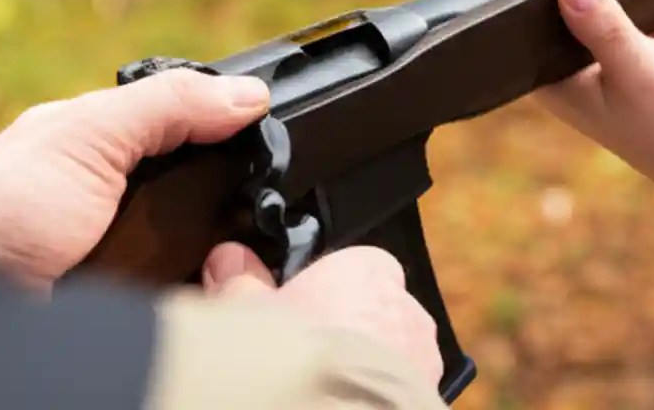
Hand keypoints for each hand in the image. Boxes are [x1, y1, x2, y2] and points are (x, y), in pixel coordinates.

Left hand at [0, 69, 269, 291]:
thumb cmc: (9, 202)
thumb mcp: (91, 132)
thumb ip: (168, 105)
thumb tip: (251, 95)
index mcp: (118, 146)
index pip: (203, 135)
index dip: (242, 140)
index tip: (283, 147)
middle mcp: (133, 200)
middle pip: (218, 200)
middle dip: (244, 207)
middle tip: (271, 211)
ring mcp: (137, 256)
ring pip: (214, 252)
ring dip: (233, 254)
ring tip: (251, 259)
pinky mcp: (138, 304)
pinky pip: (193, 298)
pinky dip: (211, 292)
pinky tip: (225, 287)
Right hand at [201, 242, 443, 386]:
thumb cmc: (295, 355)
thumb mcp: (249, 311)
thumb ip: (240, 279)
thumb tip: (226, 258)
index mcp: (366, 270)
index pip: (354, 264)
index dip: (325, 287)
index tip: (300, 308)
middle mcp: (403, 306)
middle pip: (373, 308)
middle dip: (347, 327)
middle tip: (308, 352)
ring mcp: (422, 354)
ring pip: (394, 348)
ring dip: (369, 362)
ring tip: (325, 387)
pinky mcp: (427, 392)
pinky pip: (404, 386)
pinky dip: (379, 394)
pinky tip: (343, 402)